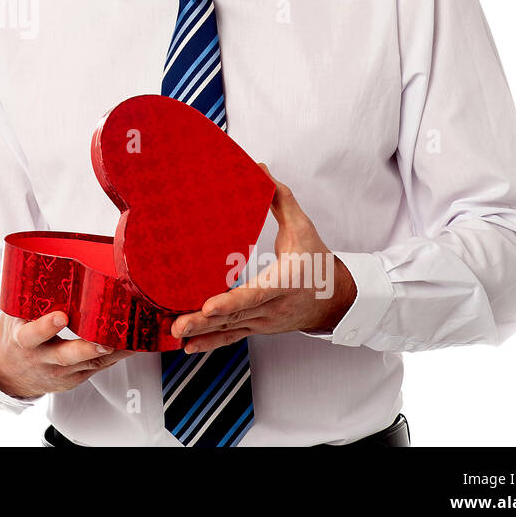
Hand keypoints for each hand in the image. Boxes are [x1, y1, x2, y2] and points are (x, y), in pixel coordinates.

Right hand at [0, 311, 136, 398]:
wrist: (10, 373)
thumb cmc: (18, 337)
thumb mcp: (14, 317)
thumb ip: (30, 299)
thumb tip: (51, 266)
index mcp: (23, 341)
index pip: (33, 335)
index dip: (46, 327)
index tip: (61, 317)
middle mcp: (42, 358)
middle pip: (66, 357)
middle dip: (86, 349)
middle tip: (105, 342)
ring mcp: (60, 372)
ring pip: (89, 363)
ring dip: (112, 352)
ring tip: (130, 340)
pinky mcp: (75, 378)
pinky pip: (98, 367)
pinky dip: (116, 356)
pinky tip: (131, 345)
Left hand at [170, 163, 357, 353]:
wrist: (337, 298)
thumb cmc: (318, 261)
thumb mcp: (304, 227)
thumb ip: (281, 198)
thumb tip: (260, 169)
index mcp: (285, 281)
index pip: (256, 294)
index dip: (232, 301)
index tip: (209, 306)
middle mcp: (274, 307)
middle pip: (237, 316)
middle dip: (205, 322)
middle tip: (179, 325)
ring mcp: (265, 321)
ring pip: (232, 329)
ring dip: (203, 334)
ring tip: (177, 334)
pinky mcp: (258, 327)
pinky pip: (233, 337)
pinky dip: (211, 343)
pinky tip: (189, 347)